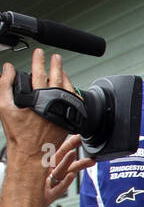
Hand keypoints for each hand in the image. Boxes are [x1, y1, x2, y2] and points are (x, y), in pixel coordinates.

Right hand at [0, 50, 78, 168]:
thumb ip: (5, 85)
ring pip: (68, 90)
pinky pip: (73, 103)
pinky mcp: (69, 121)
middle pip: (57, 79)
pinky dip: (71, 93)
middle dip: (56, 66)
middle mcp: (54, 105)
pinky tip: (69, 89)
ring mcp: (63, 113)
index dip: (38, 61)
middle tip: (56, 57)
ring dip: (65, 78)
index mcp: (39, 100)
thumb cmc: (18, 133)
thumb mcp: (5, 108)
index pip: (39, 74)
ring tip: (61, 71)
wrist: (32, 153)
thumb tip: (8, 69)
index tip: (39, 53)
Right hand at [43, 135, 92, 204]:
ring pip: (59, 170)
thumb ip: (69, 167)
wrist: (31, 205)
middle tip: (79, 139)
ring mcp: (48, 182)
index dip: (70, 144)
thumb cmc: (43, 190)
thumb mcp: (54, 177)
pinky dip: (65, 181)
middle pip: (60, 158)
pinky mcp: (49, 195)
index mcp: (49, 166)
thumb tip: (79, 157)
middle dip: (69, 147)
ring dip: (66, 162)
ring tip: (74, 153)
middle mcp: (49, 172)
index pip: (60, 152)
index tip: (80, 136)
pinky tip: (72, 176)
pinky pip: (59, 187)